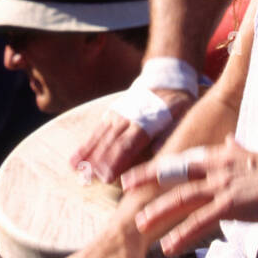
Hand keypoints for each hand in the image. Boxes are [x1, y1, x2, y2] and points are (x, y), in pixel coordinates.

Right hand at [70, 88, 194, 182]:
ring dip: (88, 154)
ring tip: (77, 170)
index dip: (117, 161)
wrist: (165, 79)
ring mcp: (117, 115)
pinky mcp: (111, 115)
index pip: (128, 144)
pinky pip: (96, 131)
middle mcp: (128, 118)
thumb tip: (160, 152)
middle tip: (89, 179)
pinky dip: (85, 146)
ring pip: (100, 137)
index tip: (108, 177)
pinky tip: (75, 160)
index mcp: (146, 121)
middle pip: (111, 142)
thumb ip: (169, 133)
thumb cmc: (177, 104)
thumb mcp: (182, 116)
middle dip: (99, 162)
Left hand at [123, 135, 257, 256]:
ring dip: (159, 212)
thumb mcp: (254, 155)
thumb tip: (228, 139)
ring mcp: (222, 185)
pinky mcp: (231, 205)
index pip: (182, 160)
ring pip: (182, 199)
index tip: (140, 171)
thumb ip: (236, 149)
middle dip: (148, 180)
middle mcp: (217, 167)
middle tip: (125, 187)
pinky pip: (200, 221)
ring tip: (140, 224)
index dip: (159, 166)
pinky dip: (182, 234)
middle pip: (175, 173)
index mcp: (221, 156)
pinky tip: (169, 245)